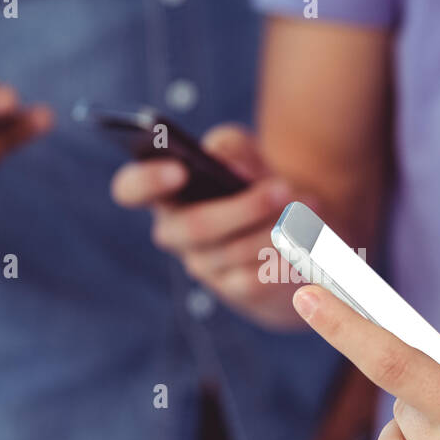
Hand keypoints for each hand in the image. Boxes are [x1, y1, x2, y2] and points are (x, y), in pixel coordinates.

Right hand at [110, 124, 304, 330]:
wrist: (293, 226)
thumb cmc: (256, 180)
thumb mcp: (244, 152)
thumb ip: (232, 148)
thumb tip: (231, 170)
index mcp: (166, 192)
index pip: (131, 189)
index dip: (146, 181)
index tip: (178, 170)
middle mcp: (175, 232)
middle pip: (195, 228)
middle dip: (242, 209)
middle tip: (281, 190)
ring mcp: (203, 265)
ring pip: (235, 253)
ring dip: (277, 230)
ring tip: (309, 209)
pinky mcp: (235, 290)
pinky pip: (256, 279)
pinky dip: (285, 258)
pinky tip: (307, 243)